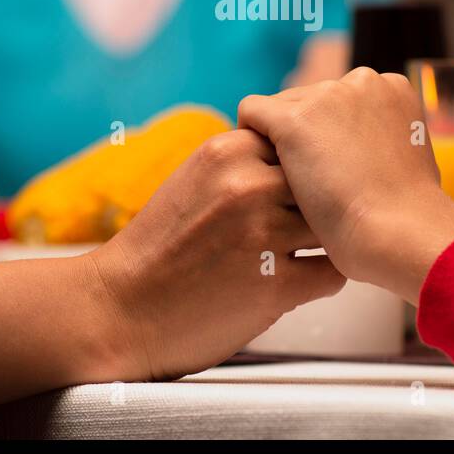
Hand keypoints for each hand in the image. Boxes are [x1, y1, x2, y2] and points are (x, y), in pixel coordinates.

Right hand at [0, 129, 343, 415]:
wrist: (118, 310)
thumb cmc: (158, 249)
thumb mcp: (195, 179)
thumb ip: (244, 163)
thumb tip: (299, 156)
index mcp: (227, 152)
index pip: (302, 143)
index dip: (308, 168)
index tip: (301, 187)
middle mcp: (249, 186)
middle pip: (325, 182)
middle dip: (324, 203)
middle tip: (317, 221)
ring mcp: (265, 235)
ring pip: (335, 225)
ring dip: (327, 241)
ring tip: (306, 251)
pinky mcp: (277, 286)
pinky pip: (332, 272)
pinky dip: (323, 277)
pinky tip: (299, 279)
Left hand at [238, 68, 453, 302]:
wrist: (398, 233)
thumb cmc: (406, 213)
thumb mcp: (406, 158)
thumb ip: (381, 137)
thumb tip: (361, 146)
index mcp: (390, 87)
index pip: (340, 99)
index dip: (330, 135)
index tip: (333, 168)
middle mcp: (360, 81)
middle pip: (309, 100)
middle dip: (305, 135)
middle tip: (307, 181)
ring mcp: (326, 97)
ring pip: (280, 107)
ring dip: (279, 140)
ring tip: (284, 182)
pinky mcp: (292, 120)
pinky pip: (252, 111)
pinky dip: (250, 138)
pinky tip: (255, 170)